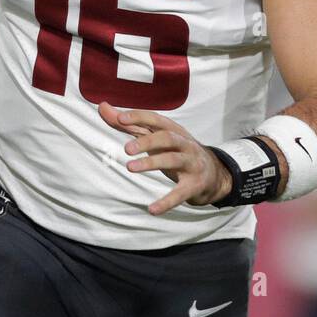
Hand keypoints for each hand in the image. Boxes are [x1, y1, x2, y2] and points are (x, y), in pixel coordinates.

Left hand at [97, 102, 232, 214]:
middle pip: (167, 137)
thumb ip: (129, 124)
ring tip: (130, 168)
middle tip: (126, 149)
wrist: (213, 174)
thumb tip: (102, 107)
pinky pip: (180, 193)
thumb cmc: (177, 151)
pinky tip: (152, 209)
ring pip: (173, 160)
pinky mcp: (194, 185)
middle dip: (147, 142)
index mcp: (173, 130)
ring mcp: (191, 163)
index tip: (120, 118)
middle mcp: (184, 144)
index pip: (156, 120)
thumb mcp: (156, 137)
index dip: (140, 117)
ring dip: (152, 163)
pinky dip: (167, 201)